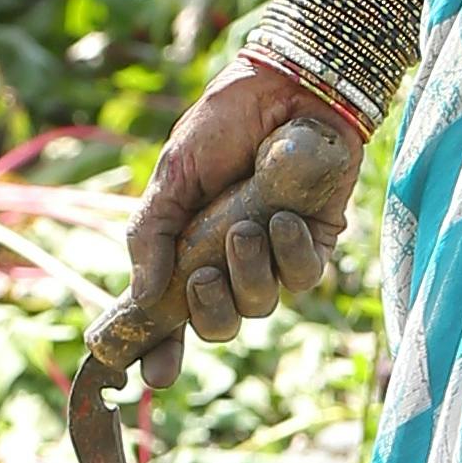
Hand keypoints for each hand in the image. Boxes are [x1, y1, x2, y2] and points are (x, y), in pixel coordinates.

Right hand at [96, 64, 365, 390]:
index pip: (172, 318)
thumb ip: (150, 234)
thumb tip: (143, 295)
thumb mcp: (172, 176)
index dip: (161, 351)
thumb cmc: (224, 124)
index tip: (152, 375)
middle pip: (219, 324)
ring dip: (248, 273)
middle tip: (203, 275)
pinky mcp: (317, 244)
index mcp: (189, 251)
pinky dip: (290, 253)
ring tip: (244, 227)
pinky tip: (284, 220)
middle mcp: (231, 262)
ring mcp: (274, 256)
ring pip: (261, 305)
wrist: (286, 87)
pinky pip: (304, 278)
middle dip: (209, 310)